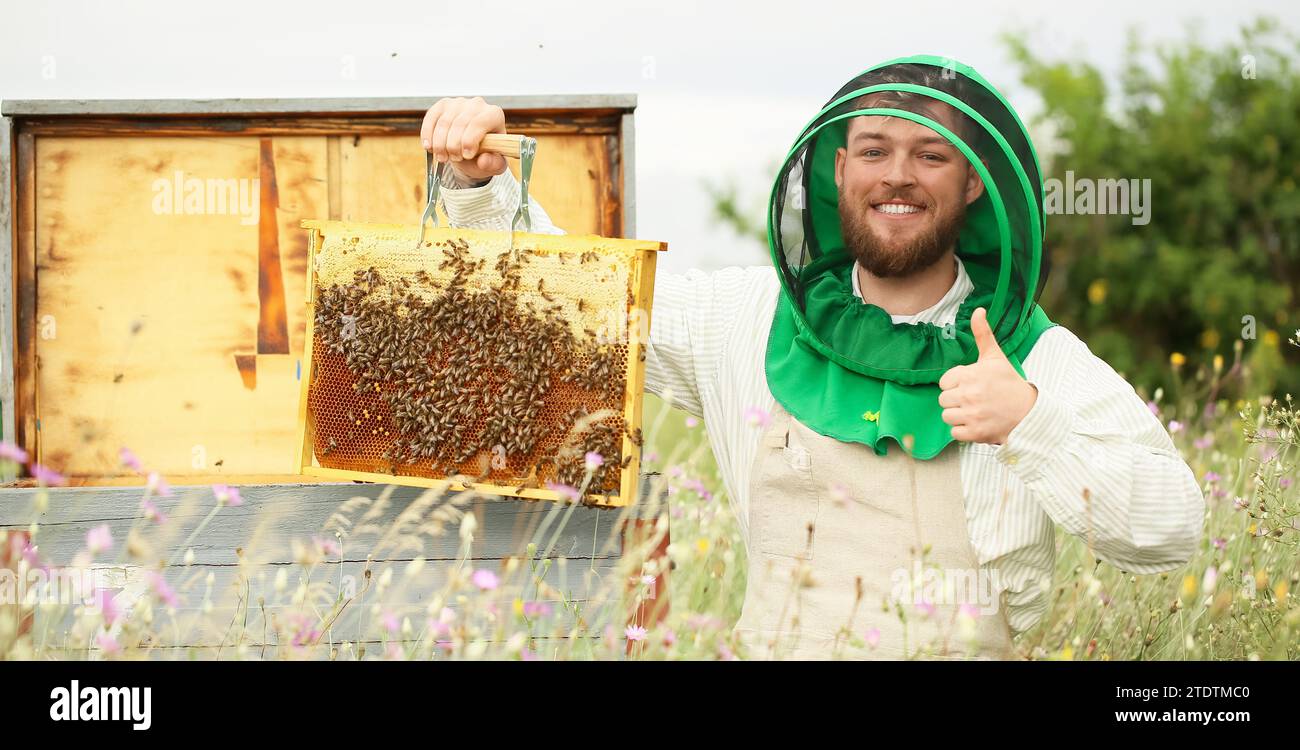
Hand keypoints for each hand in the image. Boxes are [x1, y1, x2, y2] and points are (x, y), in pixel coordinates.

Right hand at [420, 96, 508, 183]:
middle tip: (454, 159)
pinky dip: (428, 134)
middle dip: (453, 145)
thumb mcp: (493, 164)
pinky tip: (429, 147)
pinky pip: (431, 118)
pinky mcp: (442, 105)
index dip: (470, 141)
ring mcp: (458, 103)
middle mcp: (477, 104)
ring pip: (444, 123)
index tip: (466, 155)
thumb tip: (483, 161)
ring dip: (440, 143)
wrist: (471, 150)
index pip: (479, 123)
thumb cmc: (485, 155)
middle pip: (459, 124)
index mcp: (494, 115)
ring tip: (442, 157)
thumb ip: (492, 164)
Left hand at [938, 307, 1038, 444]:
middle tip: (974, 400)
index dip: (955, 384)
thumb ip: (983, 334)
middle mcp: (969, 394)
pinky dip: (963, 431)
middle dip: (956, 401)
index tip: (971, 385)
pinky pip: (954, 432)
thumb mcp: (995, 357)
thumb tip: (978, 310)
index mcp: (970, 375)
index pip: (944, 382)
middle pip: (943, 400)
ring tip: (975, 411)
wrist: (1030, 412)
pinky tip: (977, 423)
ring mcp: (972, 414)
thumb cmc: (1009, 383)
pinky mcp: (975, 433)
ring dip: (958, 416)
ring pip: (947, 416)